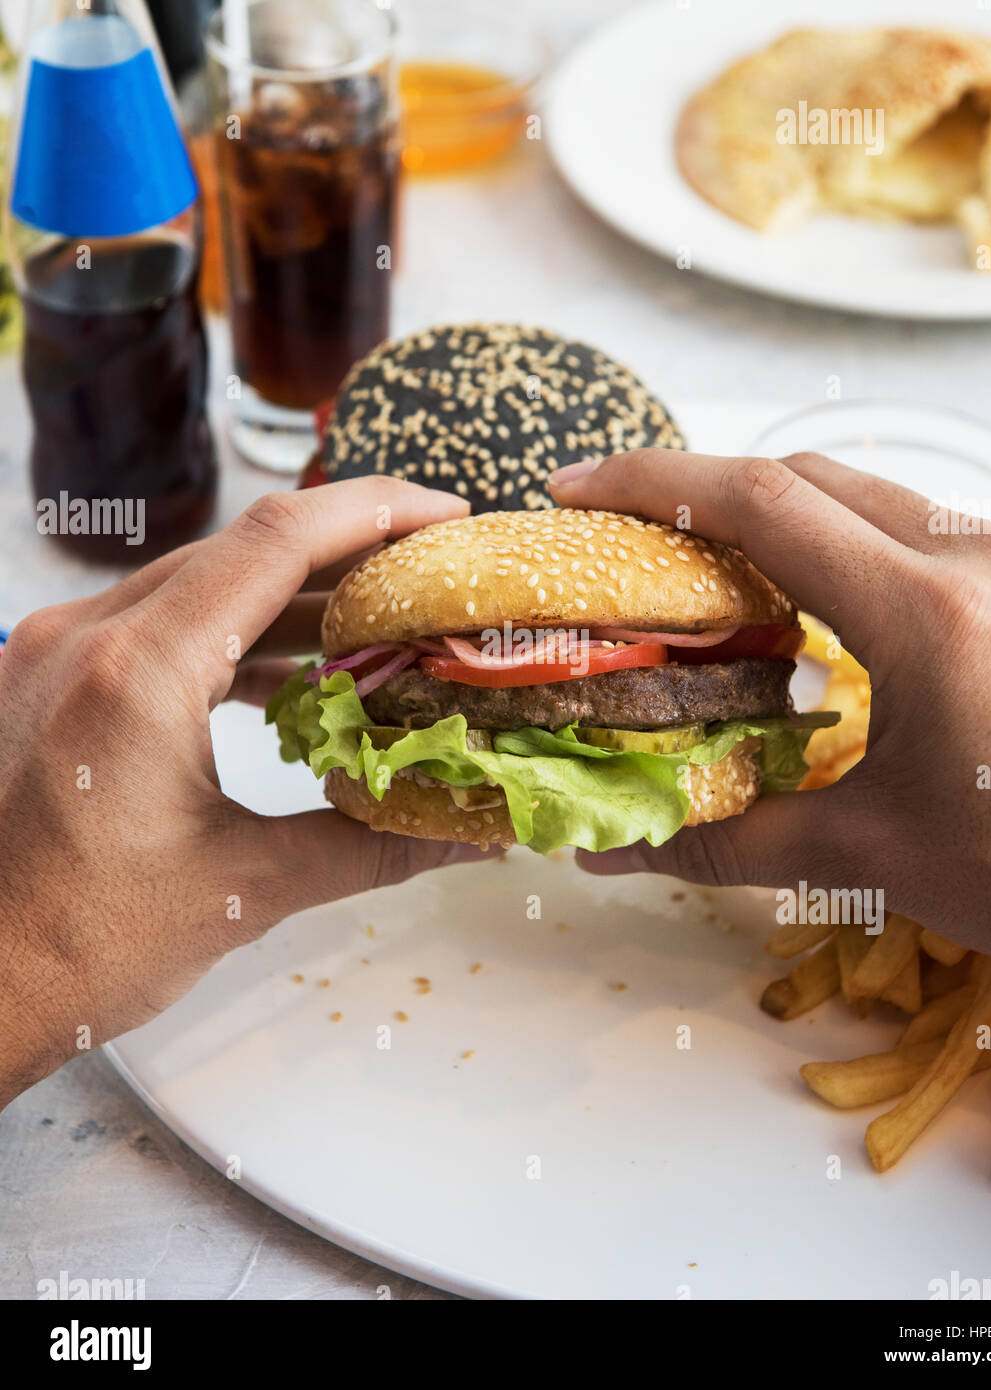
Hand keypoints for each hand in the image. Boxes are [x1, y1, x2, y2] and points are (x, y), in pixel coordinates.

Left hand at [0, 479, 485, 1108]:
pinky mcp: (41, 679)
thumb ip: (369, 847)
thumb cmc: (75, 947)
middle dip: (343, 552)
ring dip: (287, 598)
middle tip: (422, 572)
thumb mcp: (244, 888)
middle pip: (240, 549)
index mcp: (138, 672)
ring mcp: (50, 650)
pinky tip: (282, 678)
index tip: (442, 513)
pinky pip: (154, 623)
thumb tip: (466, 832)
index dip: (372, 511)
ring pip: (196, 583)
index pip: (276, 540)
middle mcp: (84, 637)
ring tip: (371, 627)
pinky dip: (229, 636)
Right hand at [549, 449, 990, 971]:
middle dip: (703, 491)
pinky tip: (817, 603)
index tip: (576, 487)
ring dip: (777, 514)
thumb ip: (733, 841)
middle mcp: (978, 556)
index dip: (653, 482)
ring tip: (710, 570)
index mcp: (926, 611)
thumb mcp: (877, 856)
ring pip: (867, 494)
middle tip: (628, 534)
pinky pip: (916, 528)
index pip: (764, 501)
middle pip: (809, 475)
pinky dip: (842, 543)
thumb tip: (616, 848)